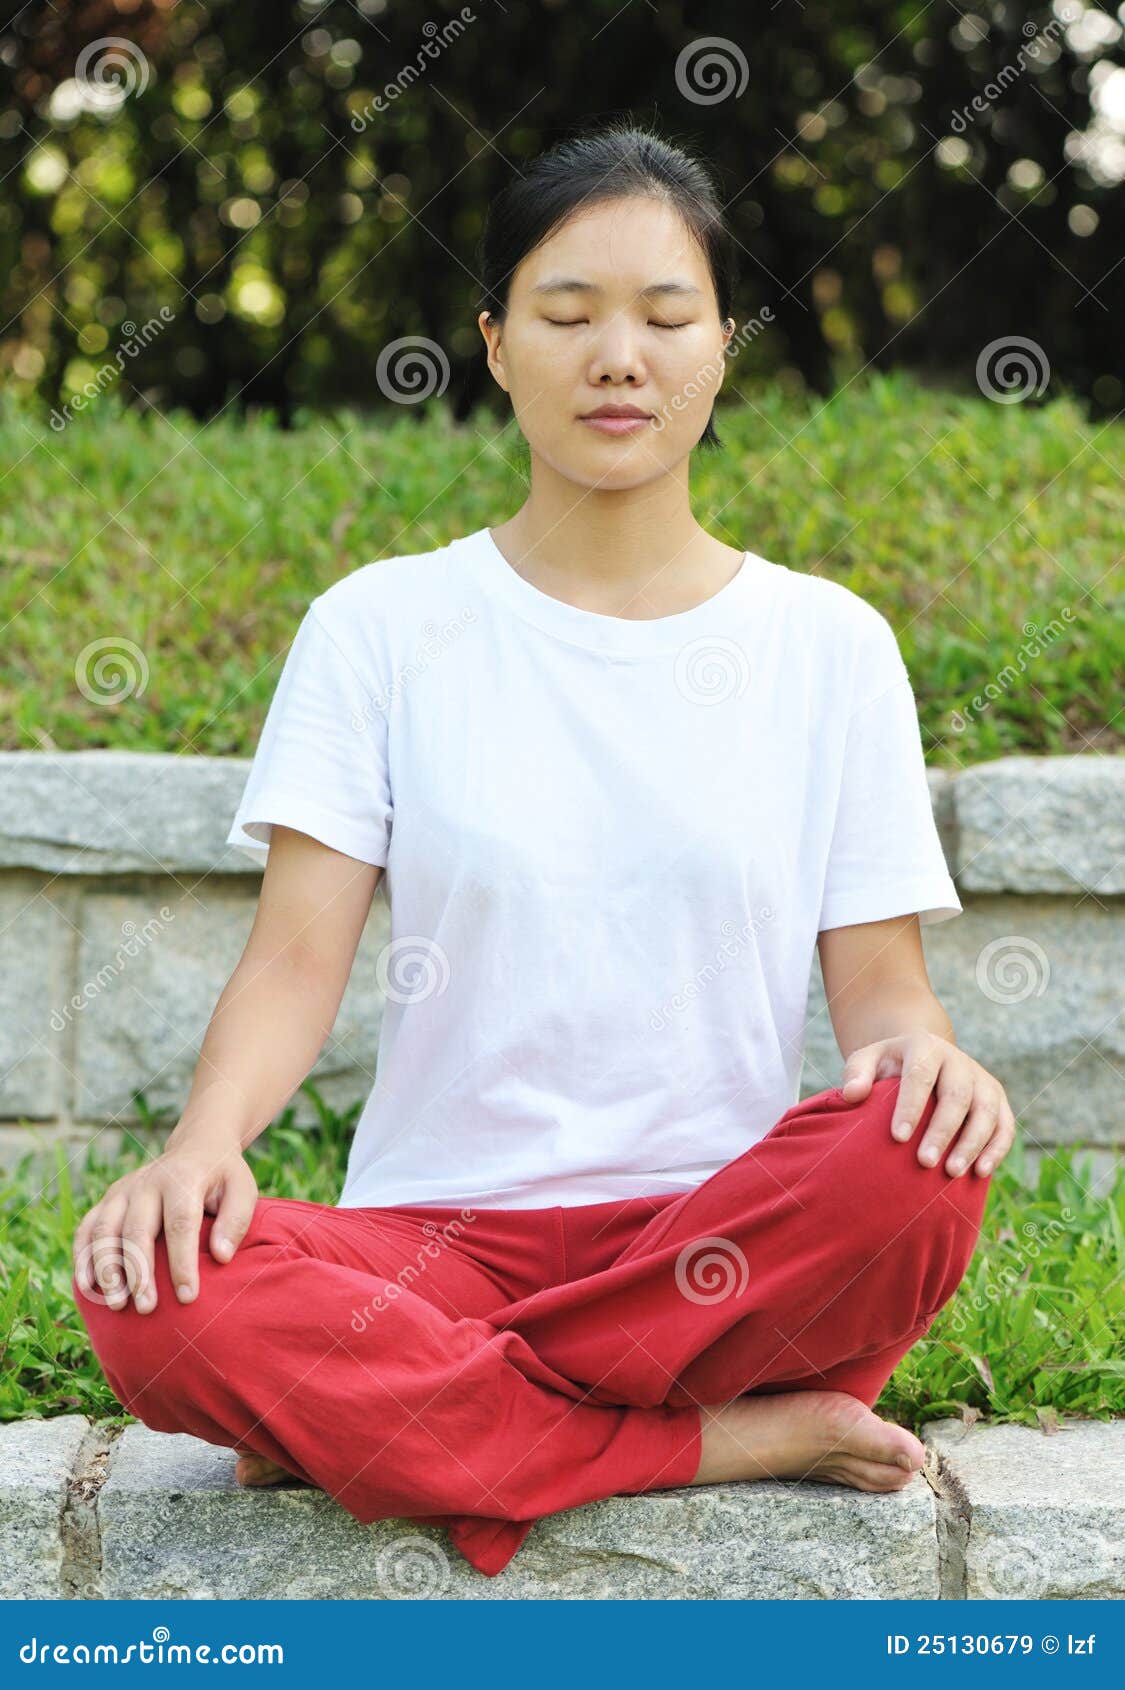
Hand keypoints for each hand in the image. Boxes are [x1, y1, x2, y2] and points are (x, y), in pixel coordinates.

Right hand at [72, 1127, 258, 1313]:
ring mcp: (124, 1189)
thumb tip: (221, 1256)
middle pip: (137, 1230)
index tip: (187, 1297)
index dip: (182, 1263)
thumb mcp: (243, 1189)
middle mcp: (148, 1182)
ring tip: (117, 1305)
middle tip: (146, 1308)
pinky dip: (84, 1256)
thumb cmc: (223, 1177)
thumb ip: (236, 1220)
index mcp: (183, 1178)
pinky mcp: (109, 1198)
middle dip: (140, 1272)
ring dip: (108, 1269)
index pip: (180, 1224)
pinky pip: (88, 1228)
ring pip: (105, 1230)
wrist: (197, 1147)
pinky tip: (86, 1287)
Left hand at [839, 1033, 1015, 1178]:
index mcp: (925, 1047)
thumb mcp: (868, 1060)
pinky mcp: (998, 1098)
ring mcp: (981, 1079)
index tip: (898, 1137)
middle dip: (942, 1130)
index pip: (920, 1075)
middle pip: (957, 1095)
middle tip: (925, 1162)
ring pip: (986, 1111)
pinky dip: (996, 1148)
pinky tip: (981, 1172)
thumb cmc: (889, 1066)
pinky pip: (1005, 1124)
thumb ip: (856, 1073)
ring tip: (952, 1173)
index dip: (911, 1106)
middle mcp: (958, 1061)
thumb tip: (852, 1095)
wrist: (922, 1057)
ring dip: (972, 1143)